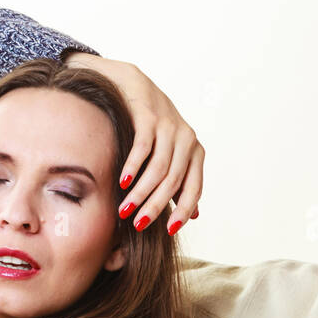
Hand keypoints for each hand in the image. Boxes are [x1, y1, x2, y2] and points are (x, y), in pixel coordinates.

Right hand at [64, 51, 203, 236]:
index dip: (183, 211)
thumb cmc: (149, 125)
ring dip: (140, 193)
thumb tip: (193, 215)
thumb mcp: (170, 153)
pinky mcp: (149, 116)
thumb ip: (180, 181)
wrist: (130, 85)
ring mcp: (169, 126)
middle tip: (137, 225)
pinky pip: (143, 148)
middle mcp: (187, 139)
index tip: (169, 232)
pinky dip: (133, 167)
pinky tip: (122, 182)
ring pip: (158, 169)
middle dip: (155, 206)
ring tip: (125, 210)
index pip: (194, 187)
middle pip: (173, 182)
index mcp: (195, 151)